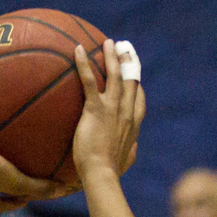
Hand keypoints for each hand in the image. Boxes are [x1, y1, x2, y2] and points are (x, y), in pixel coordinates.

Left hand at [70, 41, 143, 181]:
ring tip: (108, 42)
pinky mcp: (96, 108)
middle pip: (130, 81)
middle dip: (129, 63)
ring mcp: (113, 108)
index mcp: (133, 124)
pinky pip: (89, 80)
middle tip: (125, 49)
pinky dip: (84, 63)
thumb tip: (134, 148)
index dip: (136, 86)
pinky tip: (77, 50)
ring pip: (114, 75)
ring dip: (111, 56)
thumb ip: (131, 150)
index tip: (134, 77)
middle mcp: (126, 112)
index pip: (138, 100)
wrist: (101, 174)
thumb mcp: (127, 160)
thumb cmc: (111, 172)